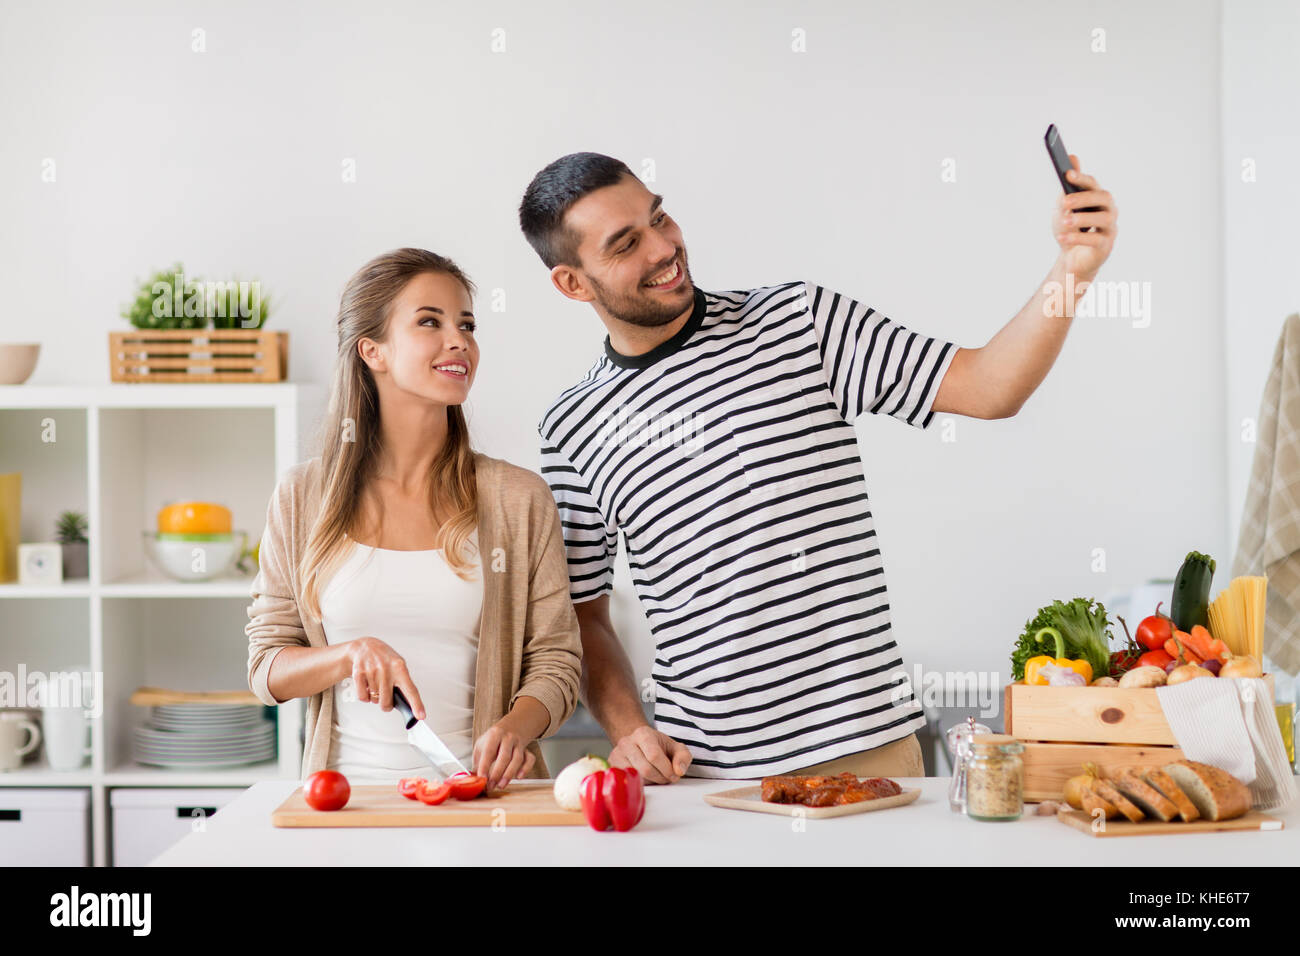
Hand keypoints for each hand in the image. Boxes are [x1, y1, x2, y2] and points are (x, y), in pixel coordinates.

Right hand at [344, 637, 424, 719]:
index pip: (411, 690)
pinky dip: (365, 696)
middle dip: (386, 704)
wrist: (364, 647)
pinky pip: (362, 697)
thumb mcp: (398, 665)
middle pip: (386, 702)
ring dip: (375, 697)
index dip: (416, 704)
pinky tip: (367, 686)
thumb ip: (403, 683)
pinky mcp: (359, 674)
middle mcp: (386, 669)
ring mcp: (372, 671)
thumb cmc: (384, 659)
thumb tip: (409, 705)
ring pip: (374, 700)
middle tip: (385, 696)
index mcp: (400, 667)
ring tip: (376, 685)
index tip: (421, 716)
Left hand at [473, 723, 535, 791]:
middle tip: (491, 786)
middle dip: (497, 773)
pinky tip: (519, 777)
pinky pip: (530, 759)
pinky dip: (526, 769)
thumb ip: (477, 761)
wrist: (512, 726)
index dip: (485, 765)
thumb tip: (472, 779)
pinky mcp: (527, 750)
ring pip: (517, 759)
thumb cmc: (493, 739)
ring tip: (501, 785)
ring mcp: (518, 743)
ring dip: (509, 774)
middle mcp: (508, 738)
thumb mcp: (482, 744)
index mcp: (494, 735)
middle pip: (504, 756)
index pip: (489, 751)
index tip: (481, 778)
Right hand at [608, 725, 691, 783]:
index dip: (667, 769)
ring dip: (651, 783)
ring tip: (656, 777)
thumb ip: (683, 757)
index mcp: (643, 733)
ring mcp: (616, 755)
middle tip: (666, 778)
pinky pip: (627, 782)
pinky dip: (639, 784)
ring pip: (636, 777)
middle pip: (645, 769)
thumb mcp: (676, 748)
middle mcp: (626, 742)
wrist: (638, 744)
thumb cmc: (659, 747)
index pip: (654, 755)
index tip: (674, 775)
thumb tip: (679, 771)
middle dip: (660, 778)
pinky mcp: (612, 767)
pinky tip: (645, 779)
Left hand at [1053, 155, 1117, 279]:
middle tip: (1064, 202)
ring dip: (1083, 218)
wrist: (1072, 258)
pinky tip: (1062, 237)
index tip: (1067, 173)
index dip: (1082, 178)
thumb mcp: (1064, 207)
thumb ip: (1068, 186)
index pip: (1093, 185)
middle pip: (1103, 198)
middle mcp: (1108, 211)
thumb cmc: (1070, 229)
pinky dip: (1078, 237)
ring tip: (1065, 221)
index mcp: (1098, 199)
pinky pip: (1096, 239)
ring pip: (1103, 218)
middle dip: (1083, 198)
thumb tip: (1073, 157)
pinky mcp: (1106, 246)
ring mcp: (1109, 228)